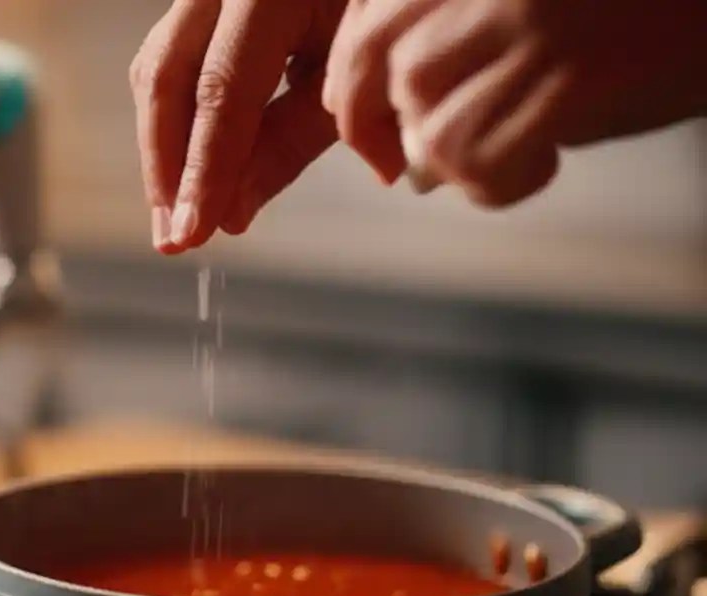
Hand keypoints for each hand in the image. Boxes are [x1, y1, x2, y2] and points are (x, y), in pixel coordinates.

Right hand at [130, 0, 346, 253]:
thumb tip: (235, 213)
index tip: (195, 231)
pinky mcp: (202, 6)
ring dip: (163, 152)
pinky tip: (186, 174)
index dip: (205, 169)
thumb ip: (297, 138)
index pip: (222, 92)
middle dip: (168, 168)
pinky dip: (178, 123)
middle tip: (174, 238)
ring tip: (176, 220)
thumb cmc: (383, 6)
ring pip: (158, 71)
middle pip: (167, 79)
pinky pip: (173, 62)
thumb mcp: (355, 71)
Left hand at [323, 0, 706, 207]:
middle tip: (407, 167)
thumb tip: (399, 127)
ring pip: (429, 127)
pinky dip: (499, 183)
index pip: (368, 23)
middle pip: (386, 75)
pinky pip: (480, 160)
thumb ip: (455, 43)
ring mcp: (523, 22)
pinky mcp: (563, 78)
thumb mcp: (523, 5)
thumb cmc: (641, 9)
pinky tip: (544, 163)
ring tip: (514, 152)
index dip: (350, 83)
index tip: (351, 121)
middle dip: (384, 133)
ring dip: (459, 161)